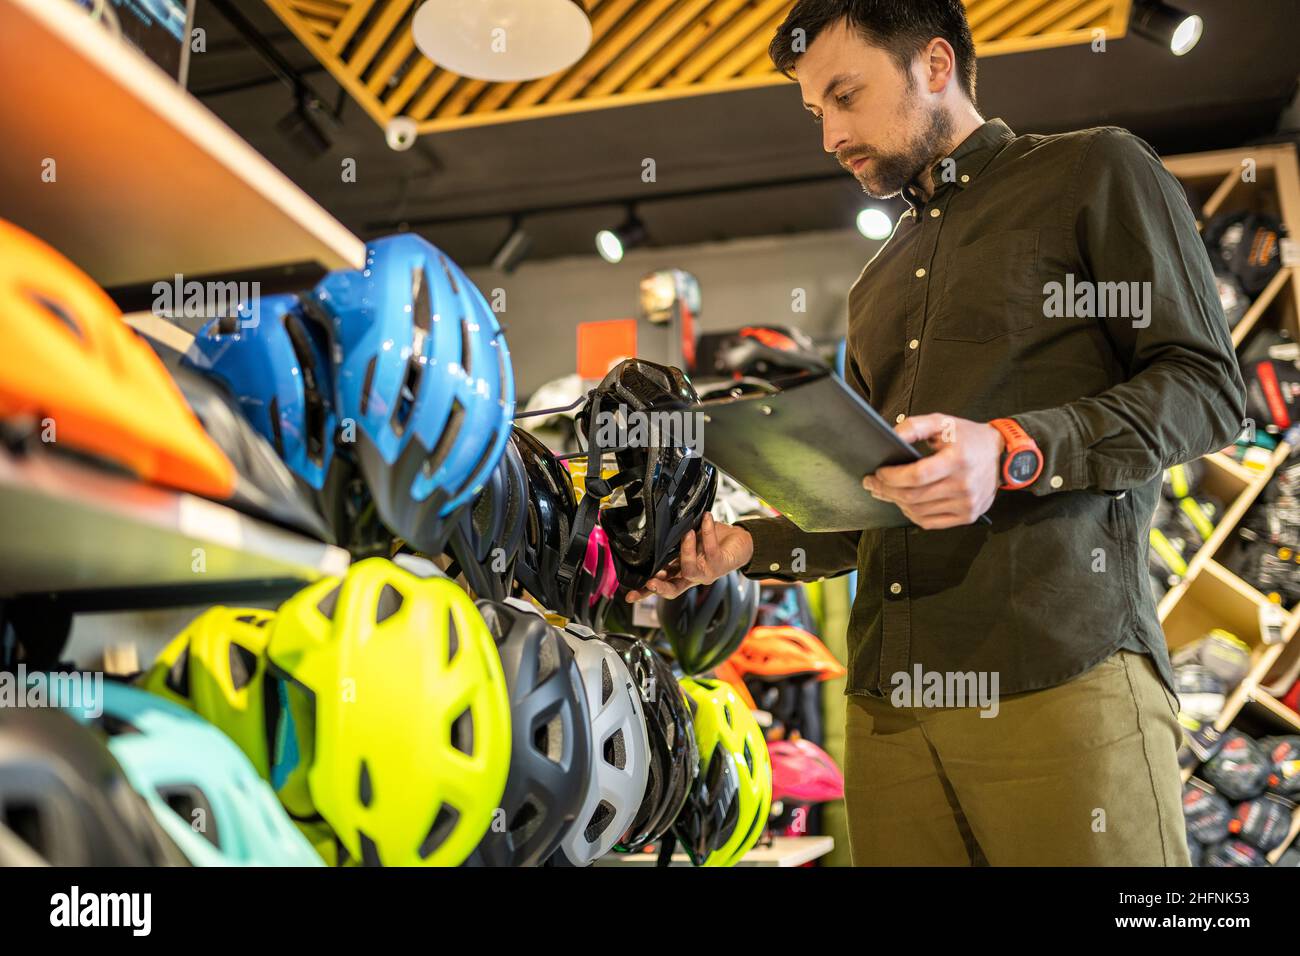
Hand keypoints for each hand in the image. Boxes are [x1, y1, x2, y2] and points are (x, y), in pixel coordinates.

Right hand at [624, 513, 753, 601]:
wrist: (741, 541)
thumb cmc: (713, 541)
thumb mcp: (689, 542)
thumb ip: (674, 543)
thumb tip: (656, 533)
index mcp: (682, 572)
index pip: (661, 584)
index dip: (645, 592)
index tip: (630, 595)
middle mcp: (693, 576)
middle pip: (674, 589)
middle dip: (661, 588)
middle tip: (651, 582)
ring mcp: (707, 572)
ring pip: (690, 571)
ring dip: (685, 552)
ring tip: (686, 534)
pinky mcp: (721, 564)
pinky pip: (711, 550)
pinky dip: (707, 532)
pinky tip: (706, 519)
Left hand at [862, 413, 1003, 528]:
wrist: (1003, 455)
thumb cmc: (968, 437)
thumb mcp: (942, 422)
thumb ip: (914, 426)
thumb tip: (890, 437)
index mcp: (958, 460)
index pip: (917, 476)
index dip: (892, 477)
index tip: (878, 472)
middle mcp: (964, 485)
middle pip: (913, 496)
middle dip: (886, 490)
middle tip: (872, 484)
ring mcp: (967, 504)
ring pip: (918, 512)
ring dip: (896, 502)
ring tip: (886, 492)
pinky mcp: (968, 515)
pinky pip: (930, 522)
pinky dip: (912, 514)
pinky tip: (905, 503)